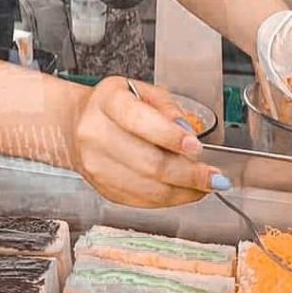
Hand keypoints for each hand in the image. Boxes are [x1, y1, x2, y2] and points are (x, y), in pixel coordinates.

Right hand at [71, 76, 221, 207]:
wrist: (77, 126)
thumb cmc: (115, 107)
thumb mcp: (141, 91)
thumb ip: (167, 106)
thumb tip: (186, 130)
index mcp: (107, 102)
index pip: (139, 121)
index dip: (170, 136)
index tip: (196, 147)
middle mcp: (96, 134)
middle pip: (148, 162)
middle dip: (189, 174)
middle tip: (214, 177)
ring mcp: (97, 166)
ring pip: (149, 188)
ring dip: (184, 191)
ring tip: (205, 186)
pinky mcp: (103, 189)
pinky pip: (143, 201)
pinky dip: (170, 199)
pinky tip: (184, 191)